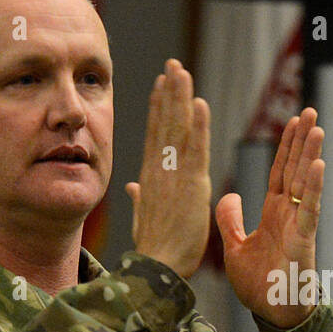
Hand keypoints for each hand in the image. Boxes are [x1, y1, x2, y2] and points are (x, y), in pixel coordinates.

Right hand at [127, 58, 209, 277]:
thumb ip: (140, 198)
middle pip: (165, 123)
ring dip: (180, 98)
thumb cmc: (156, 248)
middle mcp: (160, 170)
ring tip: (182, 72)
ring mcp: (174, 175)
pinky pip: (195, 149)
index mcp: (152, 177)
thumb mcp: (145, 218)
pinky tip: (198, 103)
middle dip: (169, 92)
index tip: (162, 83)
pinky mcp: (192, 185)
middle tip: (173, 65)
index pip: (156, 134)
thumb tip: (133, 186)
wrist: (160, 267)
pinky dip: (197, 126)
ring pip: (178, 129)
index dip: (159, 107)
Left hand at [215, 108, 324, 329]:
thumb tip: (228, 196)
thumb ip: (231, 221)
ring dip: (311, 155)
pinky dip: (315, 188)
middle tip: (310, 111)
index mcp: (273, 214)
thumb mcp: (235, 248)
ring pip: (307, 183)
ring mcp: (299, 225)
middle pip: (296, 169)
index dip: (285, 147)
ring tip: (316, 127)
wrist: (272, 316)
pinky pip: (310, 210)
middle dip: (302, 141)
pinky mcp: (304, 240)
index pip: (280, 172)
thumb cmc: (259, 286)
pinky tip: (319, 165)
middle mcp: (289, 214)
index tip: (292, 122)